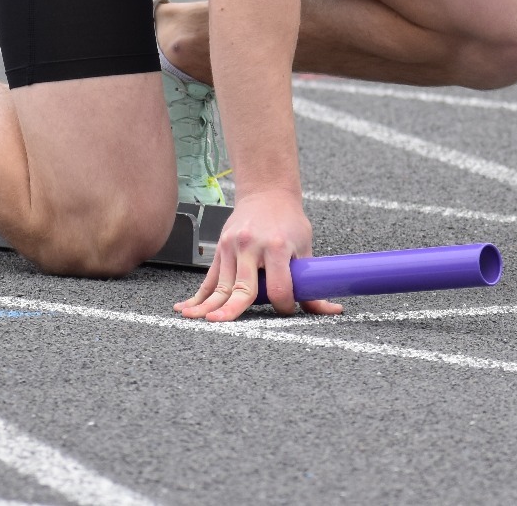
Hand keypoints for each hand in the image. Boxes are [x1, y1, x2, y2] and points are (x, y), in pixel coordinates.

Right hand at [174, 190, 344, 321]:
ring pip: (221, 285)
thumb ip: (311, 281)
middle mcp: (251, 246)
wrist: (267, 192)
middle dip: (233, 309)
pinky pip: (210, 278)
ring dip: (209, 307)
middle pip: (242, 287)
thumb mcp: (305, 246)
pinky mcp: (220, 248)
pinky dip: (199, 296)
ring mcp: (232, 246)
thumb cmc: (289, 220)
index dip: (283, 304)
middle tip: (222, 324)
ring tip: (201, 322)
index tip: (286, 309)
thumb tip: (330, 309)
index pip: (278, 286)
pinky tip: (185, 308)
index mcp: (276, 246)